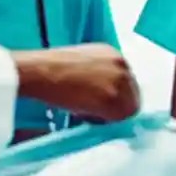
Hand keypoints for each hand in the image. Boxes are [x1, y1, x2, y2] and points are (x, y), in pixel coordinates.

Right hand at [13, 44, 139, 122]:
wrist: (41, 71)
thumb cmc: (51, 68)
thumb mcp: (82, 65)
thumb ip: (99, 76)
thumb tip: (102, 96)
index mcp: (113, 54)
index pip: (127, 81)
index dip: (117, 96)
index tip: (105, 105)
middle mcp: (122, 65)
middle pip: (133, 95)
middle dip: (118, 107)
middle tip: (98, 115)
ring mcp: (120, 82)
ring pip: (128, 109)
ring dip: (111, 116)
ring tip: (88, 115)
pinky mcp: (113, 98)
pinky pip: (118, 118)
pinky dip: (105, 122)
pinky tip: (86, 116)